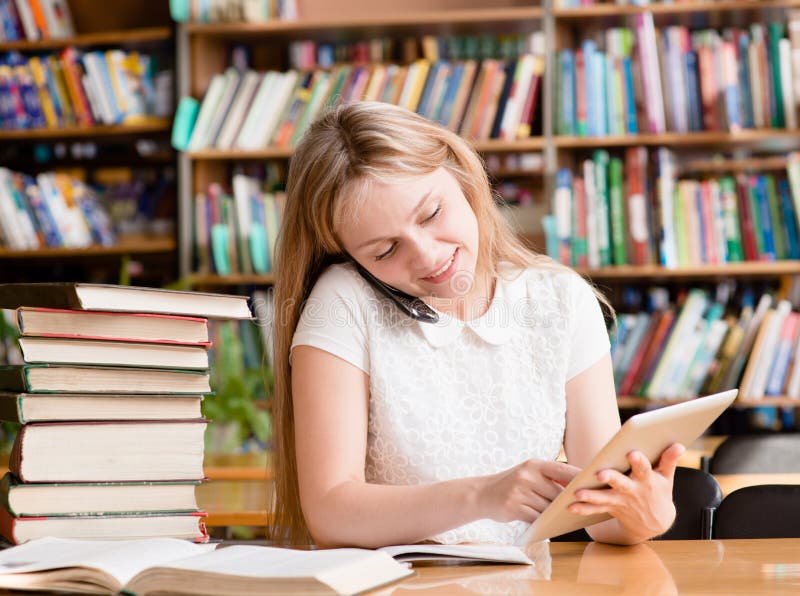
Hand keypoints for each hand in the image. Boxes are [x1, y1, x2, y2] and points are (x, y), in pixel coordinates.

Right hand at [477, 459, 580, 522]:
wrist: (482, 494)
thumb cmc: (512, 484)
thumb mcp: (529, 473)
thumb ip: (551, 478)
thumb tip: (579, 488)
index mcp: (534, 464)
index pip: (564, 470)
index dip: (581, 478)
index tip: (596, 484)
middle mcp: (527, 475)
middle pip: (558, 493)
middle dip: (568, 502)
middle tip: (584, 508)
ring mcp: (519, 491)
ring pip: (548, 508)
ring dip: (555, 515)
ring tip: (564, 518)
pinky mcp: (514, 507)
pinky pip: (537, 518)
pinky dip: (543, 522)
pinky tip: (547, 524)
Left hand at [568, 442, 684, 541]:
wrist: (656, 522)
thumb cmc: (659, 491)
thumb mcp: (667, 477)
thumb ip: (669, 460)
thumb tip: (679, 444)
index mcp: (647, 480)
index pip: (644, 469)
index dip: (638, 462)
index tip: (632, 453)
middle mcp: (633, 491)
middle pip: (621, 484)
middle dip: (612, 478)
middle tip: (600, 473)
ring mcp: (621, 501)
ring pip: (605, 498)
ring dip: (591, 496)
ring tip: (578, 493)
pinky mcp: (612, 508)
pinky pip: (596, 509)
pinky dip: (584, 509)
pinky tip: (571, 506)